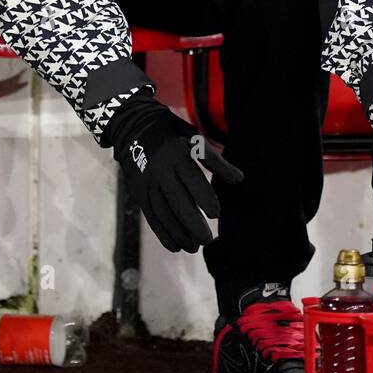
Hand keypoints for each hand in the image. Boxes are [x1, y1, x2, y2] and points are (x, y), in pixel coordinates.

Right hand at [104, 95, 243, 252]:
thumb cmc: (171, 133)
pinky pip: (150, 216)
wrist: (133, 125)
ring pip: (162, 213)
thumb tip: (239, 179)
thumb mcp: (193, 137)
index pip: (192, 180)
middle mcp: (160, 170)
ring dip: (178, 233)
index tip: (216, 214)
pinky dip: (162, 233)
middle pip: (177, 202)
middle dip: (192, 224)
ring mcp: (146, 183)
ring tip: (193, 247)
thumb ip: (215, 160)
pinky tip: (175, 246)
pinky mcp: (138, 192)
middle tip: (208, 240)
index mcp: (177, 155)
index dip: (205, 198)